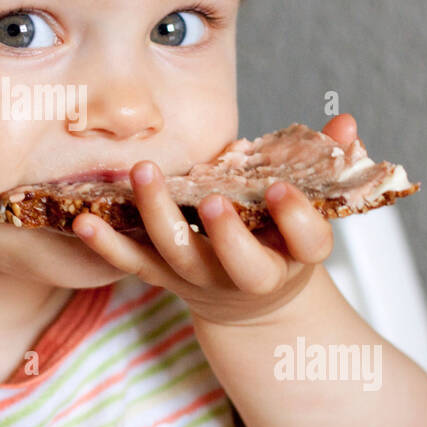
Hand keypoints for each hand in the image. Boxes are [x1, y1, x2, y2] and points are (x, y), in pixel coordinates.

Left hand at [71, 114, 356, 327]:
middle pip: (236, 261)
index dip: (296, 219)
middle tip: (211, 198)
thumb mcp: (312, 208)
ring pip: (177, 256)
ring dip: (157, 218)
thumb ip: (328, 164)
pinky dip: (106, 243)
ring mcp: (200, 278)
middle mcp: (247, 274)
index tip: (282, 189)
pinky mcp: (163, 276)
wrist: (251, 303)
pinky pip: (132, 262)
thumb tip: (343, 123)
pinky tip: (83, 221)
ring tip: (141, 176)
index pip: (305, 241)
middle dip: (226, 233)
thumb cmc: (281, 239)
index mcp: (294, 256)